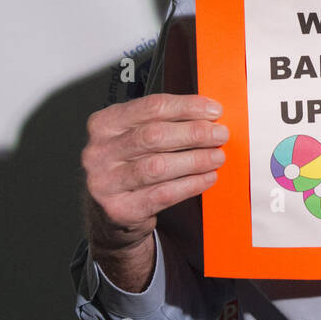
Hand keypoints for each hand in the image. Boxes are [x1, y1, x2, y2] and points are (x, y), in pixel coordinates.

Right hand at [82, 93, 227, 283]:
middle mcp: (100, 152)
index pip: (151, 107)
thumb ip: (164, 124)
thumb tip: (208, 116)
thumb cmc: (129, 168)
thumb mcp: (135, 138)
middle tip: (220, 134)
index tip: (214, 110)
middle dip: (194, 133)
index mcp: (105, 124)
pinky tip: (207, 178)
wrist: (110, 213)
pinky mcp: (120, 209)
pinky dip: (190, 184)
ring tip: (217, 157)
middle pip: (154, 135)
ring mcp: (106, 182)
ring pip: (158, 166)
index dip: (187, 107)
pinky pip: (163, 194)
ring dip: (195, 160)